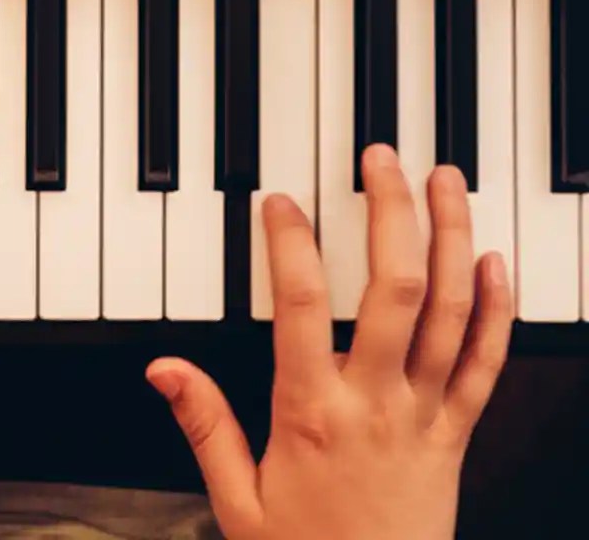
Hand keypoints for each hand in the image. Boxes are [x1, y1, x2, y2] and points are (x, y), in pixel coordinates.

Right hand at [147, 144, 513, 539]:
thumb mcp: (235, 500)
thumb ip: (203, 425)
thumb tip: (164, 370)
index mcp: (311, 413)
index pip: (301, 307)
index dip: (290, 245)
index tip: (280, 203)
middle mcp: (376, 403)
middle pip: (393, 290)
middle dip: (390, 213)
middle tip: (380, 159)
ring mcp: (426, 414)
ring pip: (450, 312)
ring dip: (452, 238)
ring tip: (445, 181)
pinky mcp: (459, 432)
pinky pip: (489, 361)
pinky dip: (496, 308)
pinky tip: (494, 261)